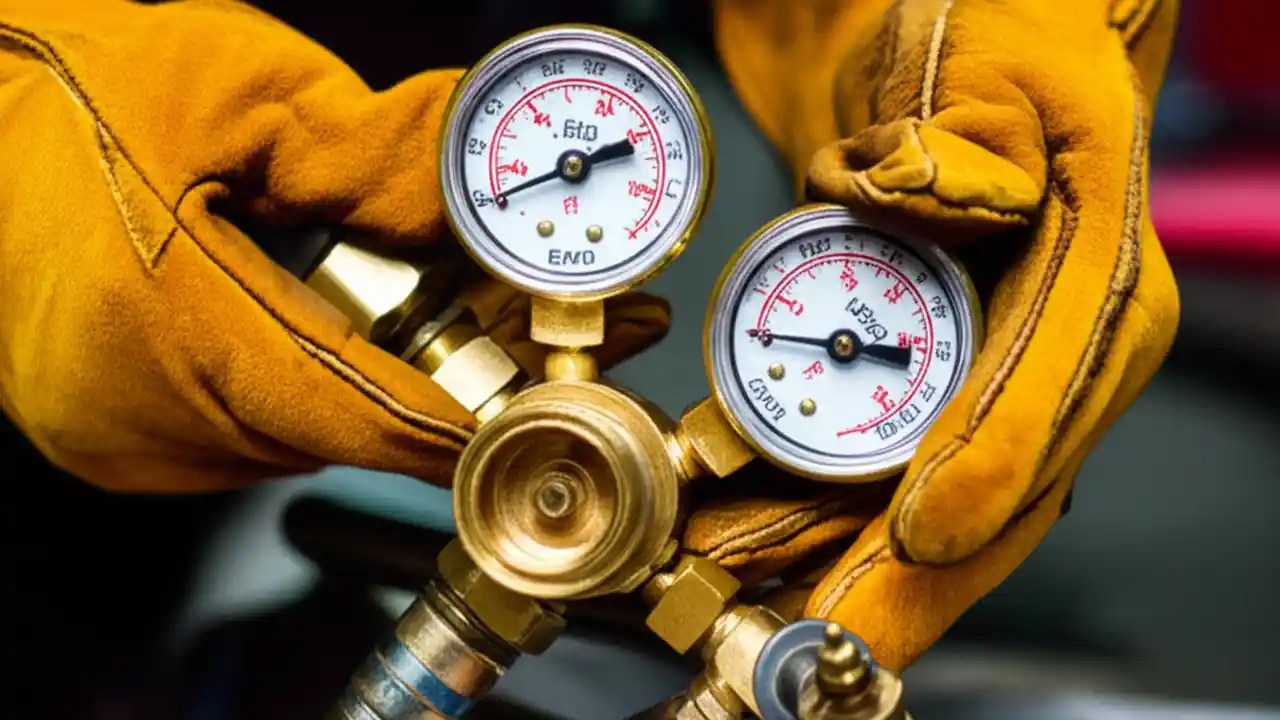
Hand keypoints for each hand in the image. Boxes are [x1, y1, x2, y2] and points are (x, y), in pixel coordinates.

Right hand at [0, 0, 666, 491]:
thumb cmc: (72, 89)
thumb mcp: (246, 92)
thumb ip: (381, 157)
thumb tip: (500, 195)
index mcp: (162, 322)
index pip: (367, 413)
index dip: (478, 411)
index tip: (562, 394)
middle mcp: (136, 414)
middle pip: (349, 429)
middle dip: (446, 381)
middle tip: (520, 324)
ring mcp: (121, 440)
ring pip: (307, 435)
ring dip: (375, 381)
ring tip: (416, 306)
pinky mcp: (117, 439)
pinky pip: (255, 430)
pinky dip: (311, 387)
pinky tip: (323, 323)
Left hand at [701, 0, 1179, 667]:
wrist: (958, 45)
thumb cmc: (1001, 46)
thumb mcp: (1004, 69)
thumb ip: (978, 142)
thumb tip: (945, 199)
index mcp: (1099, 289)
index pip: (1043, 401)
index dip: (983, 473)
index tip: (917, 537)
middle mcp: (1054, 363)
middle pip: (980, 496)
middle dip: (888, 567)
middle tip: (804, 623)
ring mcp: (991, 388)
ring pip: (914, 502)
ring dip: (824, 551)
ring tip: (730, 578)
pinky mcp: (929, 390)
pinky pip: (872, 472)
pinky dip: (808, 509)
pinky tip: (741, 535)